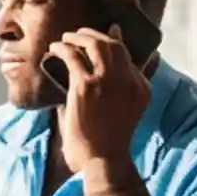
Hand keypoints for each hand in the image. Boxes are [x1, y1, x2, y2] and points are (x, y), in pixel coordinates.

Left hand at [46, 13, 150, 172]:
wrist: (102, 161)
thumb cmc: (109, 142)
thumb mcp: (127, 112)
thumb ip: (124, 90)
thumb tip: (107, 74)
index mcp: (141, 88)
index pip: (129, 56)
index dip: (115, 43)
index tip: (104, 37)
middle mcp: (128, 80)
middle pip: (114, 45)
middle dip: (96, 35)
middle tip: (80, 34)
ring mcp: (108, 81)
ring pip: (95, 44)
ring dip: (79, 37)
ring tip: (66, 38)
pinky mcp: (86, 86)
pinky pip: (73, 56)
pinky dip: (62, 48)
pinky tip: (55, 48)